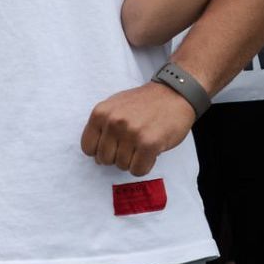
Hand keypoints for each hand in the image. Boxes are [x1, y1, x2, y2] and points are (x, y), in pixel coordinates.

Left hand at [81, 81, 196, 176]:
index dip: (101, 150)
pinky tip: (151, 151)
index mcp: (101, 112)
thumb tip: (97, 158)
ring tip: (143, 143)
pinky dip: (145, 165)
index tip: (115, 143)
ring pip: (122, 166)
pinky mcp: (149, 143)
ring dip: (134, 159)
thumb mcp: (116, 105)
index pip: (87, 148)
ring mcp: (131, 133)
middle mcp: (113, 122)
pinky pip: (138, 170)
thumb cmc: (145, 102)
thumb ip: (103, 128)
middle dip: (119, 156)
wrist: (175, 93)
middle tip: (133, 143)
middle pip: (105, 160)